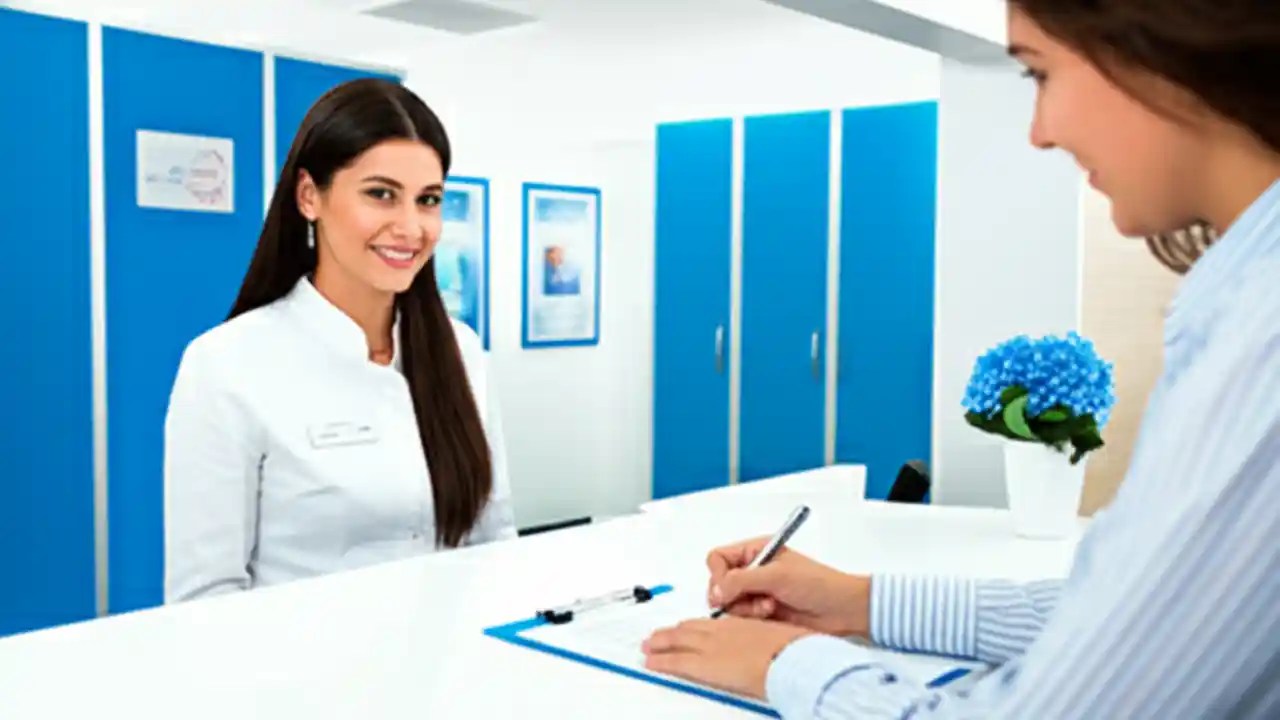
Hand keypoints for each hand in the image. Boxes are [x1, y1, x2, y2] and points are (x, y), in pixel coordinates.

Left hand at [641, 616, 812, 698]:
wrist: (789, 659)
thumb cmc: (792, 649)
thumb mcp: (781, 638)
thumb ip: (767, 640)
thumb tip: (771, 648)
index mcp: (739, 624)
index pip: (710, 623)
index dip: (694, 626)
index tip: (685, 628)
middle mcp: (721, 631)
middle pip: (689, 629)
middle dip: (672, 633)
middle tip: (658, 636)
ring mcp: (710, 646)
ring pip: (677, 641)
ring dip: (661, 643)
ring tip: (649, 646)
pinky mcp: (704, 665)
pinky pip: (675, 662)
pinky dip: (660, 661)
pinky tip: (651, 663)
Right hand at [707, 536, 869, 636]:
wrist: (843, 611)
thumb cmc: (819, 584)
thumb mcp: (777, 575)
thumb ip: (741, 580)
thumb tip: (715, 591)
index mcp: (756, 551)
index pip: (718, 559)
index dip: (717, 574)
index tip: (725, 588)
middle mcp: (753, 570)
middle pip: (719, 584)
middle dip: (731, 595)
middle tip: (749, 599)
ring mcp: (757, 593)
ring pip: (729, 604)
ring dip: (746, 608)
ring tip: (769, 607)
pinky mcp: (762, 613)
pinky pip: (742, 619)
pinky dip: (753, 619)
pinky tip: (772, 615)